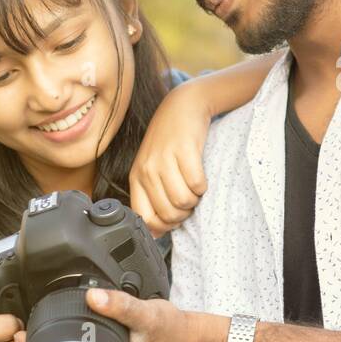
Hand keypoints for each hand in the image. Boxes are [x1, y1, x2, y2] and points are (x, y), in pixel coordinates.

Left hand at [129, 84, 210, 236]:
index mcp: (137, 177)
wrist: (182, 106)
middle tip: (189, 200)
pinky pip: (197, 184)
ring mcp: (165, 160)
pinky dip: (203, 186)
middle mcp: (147, 170)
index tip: (174, 218)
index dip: (164, 226)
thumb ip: (151, 198)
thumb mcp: (152, 168)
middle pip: (168, 214)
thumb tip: (156, 234)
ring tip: (194, 187)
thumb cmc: (169, 141)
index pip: (145, 218)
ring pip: (183, 202)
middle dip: (183, 214)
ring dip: (195, 200)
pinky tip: (201, 176)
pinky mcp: (185, 151)